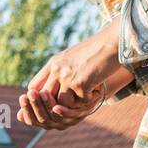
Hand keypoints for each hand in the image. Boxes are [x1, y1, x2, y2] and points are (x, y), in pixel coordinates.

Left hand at [17, 16, 134, 130]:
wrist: (113, 41)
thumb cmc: (96, 50)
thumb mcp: (71, 58)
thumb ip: (59, 71)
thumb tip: (48, 92)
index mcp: (53, 63)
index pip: (34, 86)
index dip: (40, 98)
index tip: (52, 101)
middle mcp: (57, 69)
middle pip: (46, 98)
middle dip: (57, 105)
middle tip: (72, 104)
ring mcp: (67, 76)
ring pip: (62, 103)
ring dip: (76, 103)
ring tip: (88, 94)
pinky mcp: (79, 83)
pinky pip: (80, 102)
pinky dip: (90, 99)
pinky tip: (97, 90)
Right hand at [17, 85, 102, 130]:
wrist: (92, 79)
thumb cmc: (67, 85)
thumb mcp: (49, 91)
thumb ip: (36, 101)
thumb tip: (19, 116)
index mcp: (47, 119)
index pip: (32, 120)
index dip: (27, 110)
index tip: (22, 97)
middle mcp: (57, 123)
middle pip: (42, 119)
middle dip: (35, 106)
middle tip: (30, 94)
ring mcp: (70, 120)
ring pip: (54, 118)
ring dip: (46, 106)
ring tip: (41, 93)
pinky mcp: (82, 114)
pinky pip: (69, 116)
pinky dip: (62, 113)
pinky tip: (56, 106)